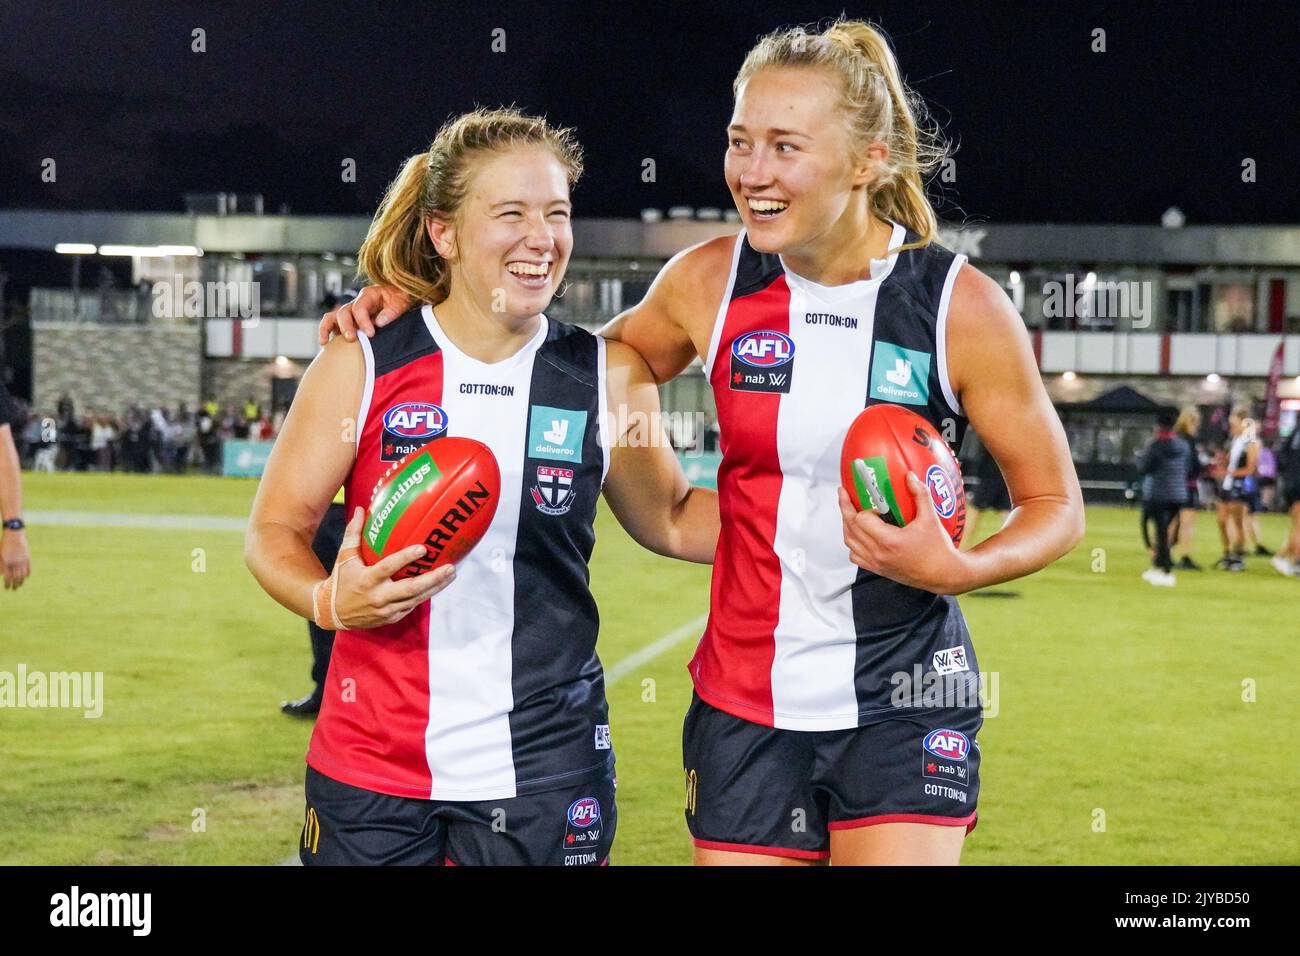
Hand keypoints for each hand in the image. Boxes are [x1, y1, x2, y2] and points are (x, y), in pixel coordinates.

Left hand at [2, 530, 29, 589]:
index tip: (7, 588)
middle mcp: (15, 562)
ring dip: (21, 581)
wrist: (14, 534)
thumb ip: (0, 565)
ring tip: (20, 585)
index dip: (7, 584)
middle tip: (14, 589)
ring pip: (23, 574)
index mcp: (7, 562)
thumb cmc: (4, 544)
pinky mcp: (27, 558)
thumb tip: (1, 575)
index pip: (8, 577)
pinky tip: (25, 577)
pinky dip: (27, 574)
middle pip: (16, 577)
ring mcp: (22, 560)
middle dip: (15, 584)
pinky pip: (28, 568)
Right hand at [318, 286, 413, 344]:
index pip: (360, 307)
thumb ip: (393, 310)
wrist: (399, 298)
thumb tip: (379, 322)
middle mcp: (356, 303)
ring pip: (332, 316)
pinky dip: (326, 332)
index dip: (363, 321)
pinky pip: (331, 324)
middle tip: (352, 339)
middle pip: (344, 312)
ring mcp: (350, 312)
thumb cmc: (400, 298)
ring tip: (326, 342)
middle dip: (346, 326)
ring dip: (329, 328)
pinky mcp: (347, 322)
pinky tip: (325, 343)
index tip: (370, 333)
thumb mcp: (402, 300)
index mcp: (369, 295)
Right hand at [319, 508, 454, 628]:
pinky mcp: (390, 618)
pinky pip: (411, 607)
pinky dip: (424, 597)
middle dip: (433, 578)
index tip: (424, 548)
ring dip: (435, 587)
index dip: (406, 558)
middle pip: (411, 588)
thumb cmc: (340, 580)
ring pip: (416, 599)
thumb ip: (353, 533)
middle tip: (450, 567)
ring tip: (451, 574)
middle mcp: (378, 596)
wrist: (331, 612)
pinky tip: (438, 586)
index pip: (389, 567)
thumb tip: (360, 509)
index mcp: (367, 579)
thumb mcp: (344, 557)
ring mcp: (385, 610)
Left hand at [838, 472, 970, 594]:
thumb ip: (920, 494)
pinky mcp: (877, 569)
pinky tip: (858, 534)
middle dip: (845, 508)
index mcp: (889, 541)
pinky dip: (852, 543)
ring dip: (847, 525)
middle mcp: (878, 553)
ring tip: (849, 512)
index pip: (862, 519)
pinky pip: (855, 556)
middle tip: (844, 494)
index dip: (866, 507)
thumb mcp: (931, 518)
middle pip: (850, 528)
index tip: (875, 502)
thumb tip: (910, 477)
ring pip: (849, 542)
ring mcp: (876, 563)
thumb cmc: (938, 550)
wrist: (943, 574)